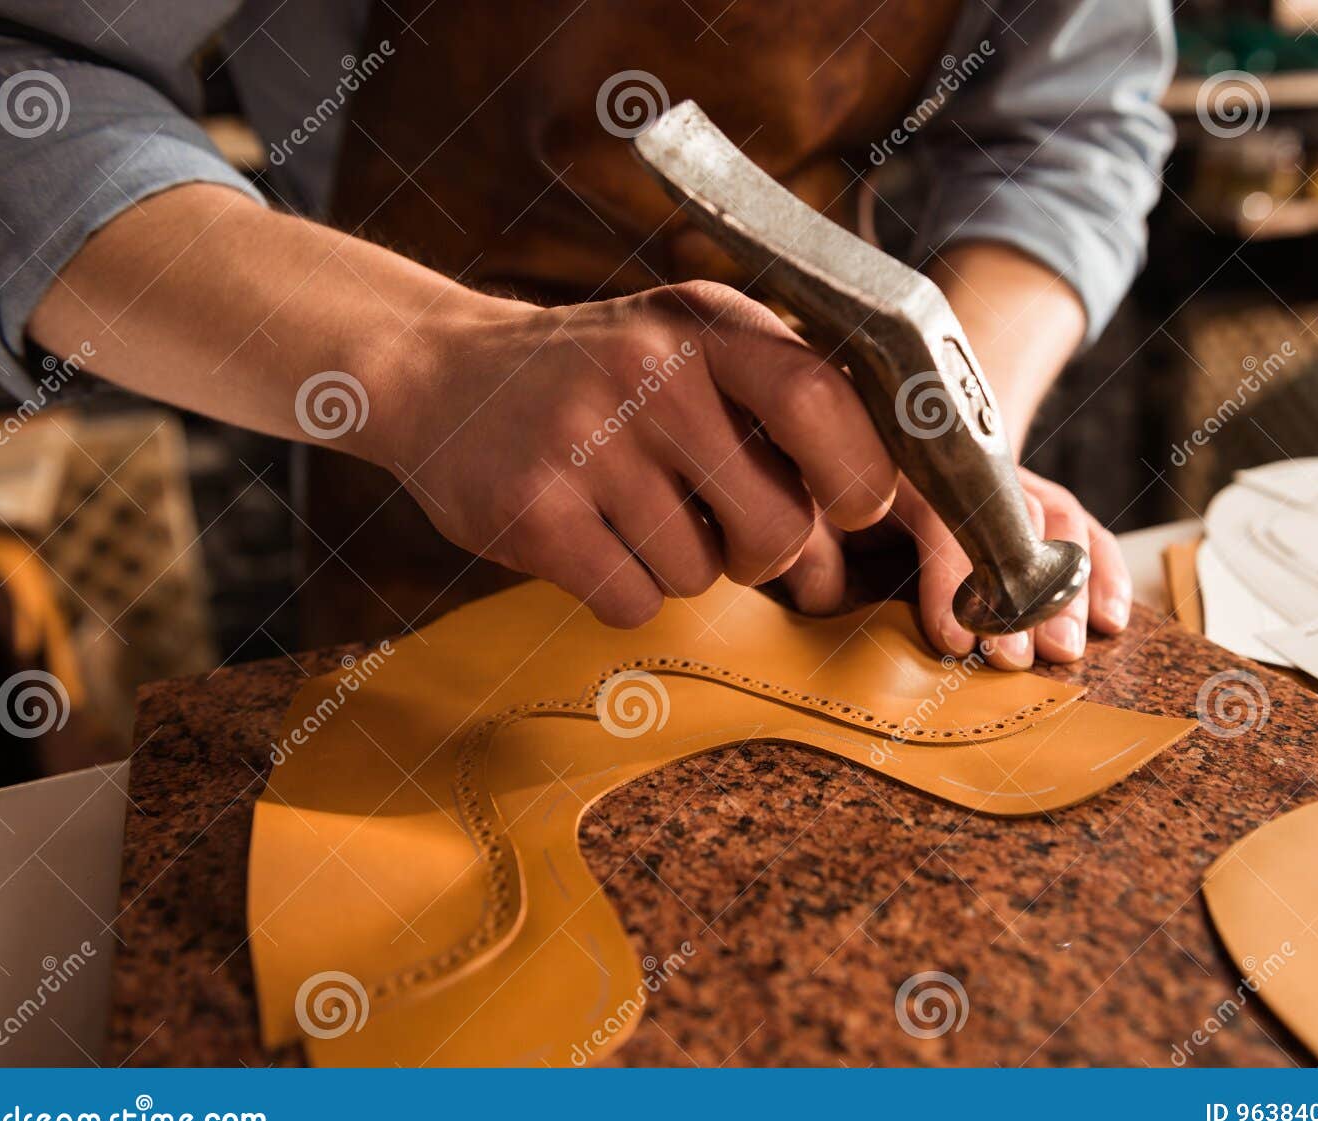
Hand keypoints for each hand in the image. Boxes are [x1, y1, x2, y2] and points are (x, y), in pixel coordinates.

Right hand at [371, 281, 898, 625]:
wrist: (443, 373)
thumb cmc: (604, 376)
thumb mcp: (692, 347)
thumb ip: (786, 410)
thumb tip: (874, 527)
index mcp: (707, 322)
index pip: (820, 399)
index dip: (860, 475)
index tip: (852, 507)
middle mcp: (649, 370)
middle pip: (777, 526)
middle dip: (769, 555)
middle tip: (730, 529)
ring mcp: (585, 440)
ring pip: (702, 574)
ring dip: (684, 565)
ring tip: (632, 506)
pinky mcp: (532, 511)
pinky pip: (634, 602)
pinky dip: (626, 589)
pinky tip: (591, 534)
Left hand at [781, 465, 1131, 668]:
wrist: (890, 425)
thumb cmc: (842, 488)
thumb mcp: (816, 508)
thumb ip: (816, 546)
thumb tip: (820, 592)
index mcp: (905, 465)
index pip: (938, 515)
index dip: (949, 576)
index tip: (954, 636)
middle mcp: (968, 466)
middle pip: (1009, 519)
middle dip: (1018, 594)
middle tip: (1018, 659)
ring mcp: (1011, 478)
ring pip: (1056, 521)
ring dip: (1066, 589)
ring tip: (1066, 648)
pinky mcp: (1042, 497)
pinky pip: (1085, 526)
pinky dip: (1104, 570)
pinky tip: (1114, 618)